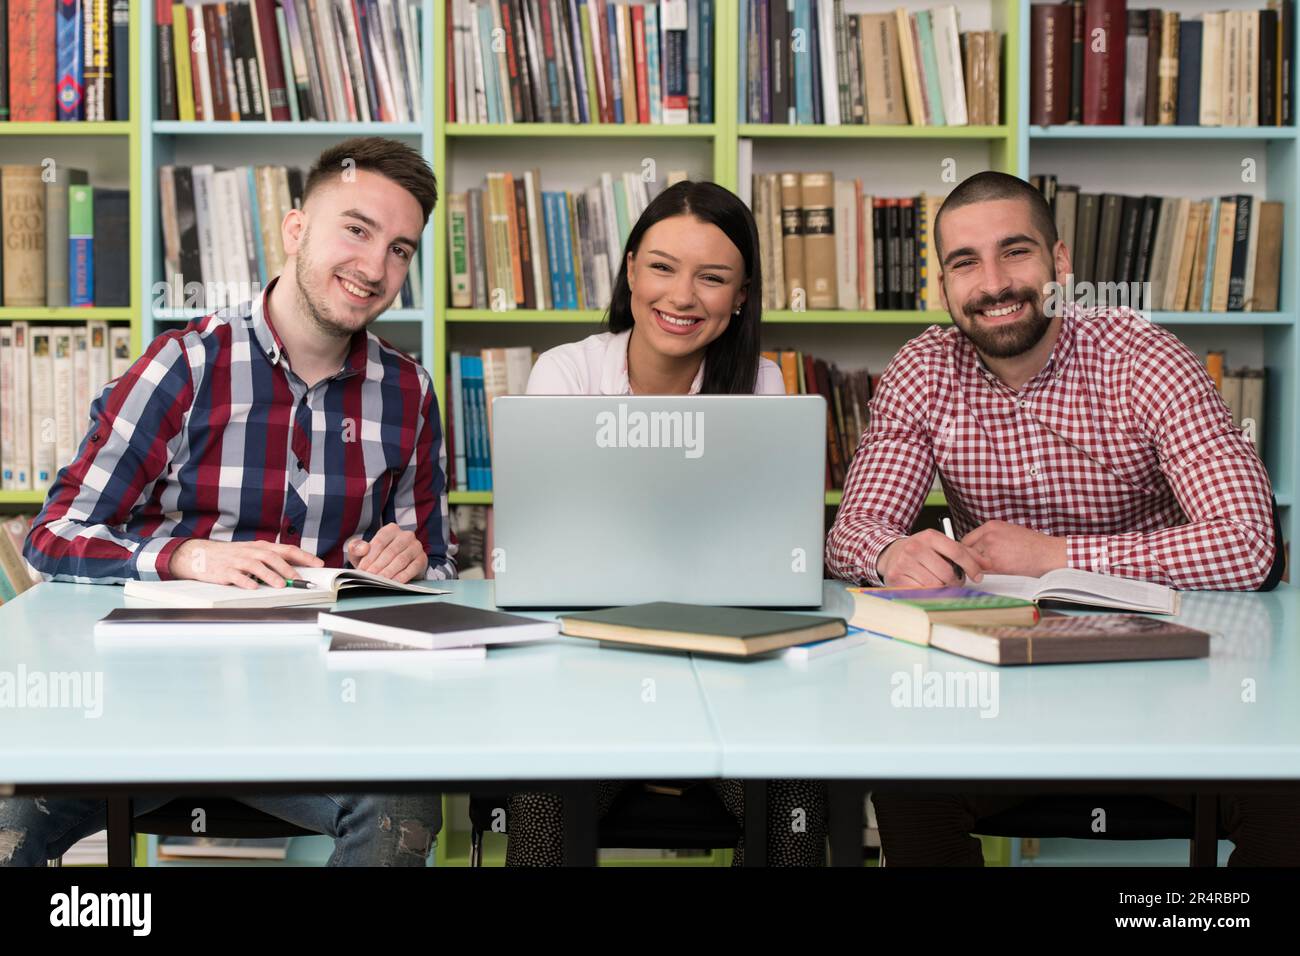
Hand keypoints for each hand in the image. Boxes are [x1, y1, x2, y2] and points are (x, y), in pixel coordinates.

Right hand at [168, 539, 323, 588]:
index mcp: (260, 547)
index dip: (303, 556)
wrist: (199, 554)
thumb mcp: (251, 552)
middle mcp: (250, 552)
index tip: (318, 564)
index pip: (286, 550)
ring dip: (269, 575)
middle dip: (287, 569)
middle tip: (298, 579)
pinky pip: (236, 576)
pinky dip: (245, 582)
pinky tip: (253, 587)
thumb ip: (270, 559)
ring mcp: (236, 560)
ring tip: (279, 585)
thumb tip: (295, 570)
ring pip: (256, 565)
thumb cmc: (230, 556)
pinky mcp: (224, 571)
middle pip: (272, 557)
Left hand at [346, 523, 427, 582]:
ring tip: (380, 581)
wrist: (395, 568)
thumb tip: (363, 548)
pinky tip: (394, 583)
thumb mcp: (363, 552)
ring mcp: (416, 546)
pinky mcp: (422, 559)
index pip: (379, 542)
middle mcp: (406, 535)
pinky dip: (402, 576)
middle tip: (370, 577)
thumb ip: (356, 548)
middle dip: (378, 566)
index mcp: (391, 529)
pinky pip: (412, 568)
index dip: (370, 556)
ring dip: (389, 571)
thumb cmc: (377, 558)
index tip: (362, 568)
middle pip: (390, 551)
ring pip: (401, 560)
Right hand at [877, 529, 990, 586]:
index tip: (977, 576)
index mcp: (929, 536)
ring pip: (935, 585)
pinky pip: (921, 592)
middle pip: (947, 573)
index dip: (971, 566)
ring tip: (937, 583)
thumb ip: (961, 552)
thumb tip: (984, 565)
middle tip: (953, 582)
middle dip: (955, 582)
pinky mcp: (896, 577)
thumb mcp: (938, 545)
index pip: (957, 552)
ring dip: (940, 588)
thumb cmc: (919, 551)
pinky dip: (926, 592)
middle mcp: (915, 547)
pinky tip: (924, 586)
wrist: (891, 553)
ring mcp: (904, 562)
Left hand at [960, 520, 1066, 576]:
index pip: (967, 539)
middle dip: (971, 559)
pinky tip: (998, 572)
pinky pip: (981, 572)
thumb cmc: (1033, 544)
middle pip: (966, 550)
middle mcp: (988, 536)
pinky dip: (986, 574)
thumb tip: (978, 547)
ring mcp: (990, 549)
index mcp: (991, 526)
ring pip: (972, 562)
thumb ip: (991, 537)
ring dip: (978, 568)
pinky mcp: (995, 564)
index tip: (971, 556)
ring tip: (993, 568)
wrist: (1048, 553)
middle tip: (979, 565)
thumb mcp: (1009, 531)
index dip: (968, 550)